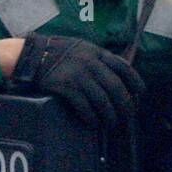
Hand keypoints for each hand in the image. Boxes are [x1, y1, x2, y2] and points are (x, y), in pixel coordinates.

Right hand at [10, 32, 144, 133]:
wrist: (31, 54)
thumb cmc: (57, 52)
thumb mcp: (81, 47)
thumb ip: (98, 58)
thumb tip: (117, 75)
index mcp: (97, 52)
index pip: (124, 68)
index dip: (135, 83)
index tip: (140, 96)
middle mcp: (90, 62)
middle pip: (115, 87)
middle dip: (125, 104)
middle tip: (127, 116)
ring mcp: (78, 74)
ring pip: (102, 99)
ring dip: (109, 115)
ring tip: (112, 124)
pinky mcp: (65, 86)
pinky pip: (83, 105)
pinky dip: (91, 117)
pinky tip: (93, 123)